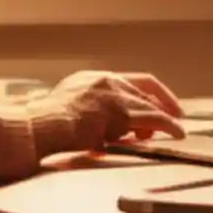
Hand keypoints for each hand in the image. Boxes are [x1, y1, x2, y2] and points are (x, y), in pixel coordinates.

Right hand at [42, 71, 185, 150]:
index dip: (153, 92)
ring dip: (166, 119)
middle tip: (175, 119)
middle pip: (144, 91)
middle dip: (162, 106)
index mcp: (93, 79)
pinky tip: (177, 133)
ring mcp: (112, 96)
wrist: (36, 128)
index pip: (132, 80)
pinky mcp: (118, 114)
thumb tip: (112, 128)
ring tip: (177, 130)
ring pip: (149, 106)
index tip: (163, 103)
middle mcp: (105, 82)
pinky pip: (152, 120)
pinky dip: (168, 126)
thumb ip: (92, 110)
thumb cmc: (44, 126)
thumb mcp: (69, 107)